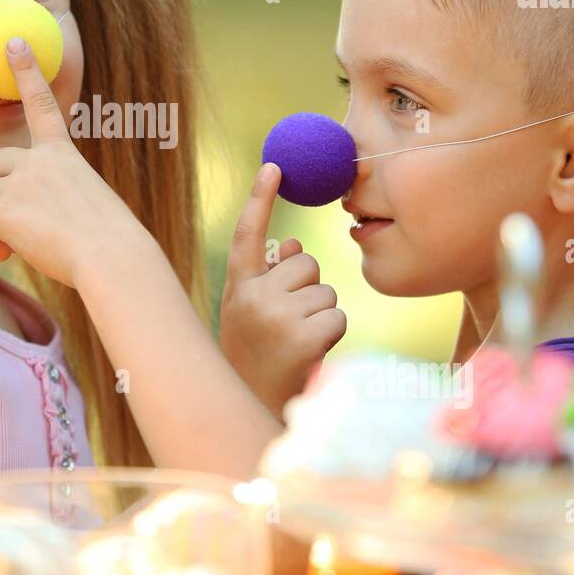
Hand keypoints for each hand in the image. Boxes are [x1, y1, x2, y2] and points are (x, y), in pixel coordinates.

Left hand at [0, 38, 151, 286]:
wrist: (112, 257)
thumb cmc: (108, 241)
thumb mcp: (88, 200)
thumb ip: (55, 192)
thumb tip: (25, 216)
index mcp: (62, 153)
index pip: (40, 102)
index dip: (27, 70)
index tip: (13, 41)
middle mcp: (38, 160)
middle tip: (19, 219)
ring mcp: (20, 183)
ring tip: (24, 243)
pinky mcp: (4, 210)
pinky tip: (8, 253)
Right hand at [219, 163, 347, 417]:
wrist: (251, 409)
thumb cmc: (255, 357)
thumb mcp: (248, 312)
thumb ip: (268, 277)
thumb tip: (299, 244)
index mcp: (236, 287)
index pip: (248, 234)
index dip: (260, 198)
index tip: (274, 165)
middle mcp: (252, 297)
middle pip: (307, 263)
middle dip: (308, 288)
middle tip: (288, 323)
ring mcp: (275, 317)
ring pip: (326, 291)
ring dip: (320, 315)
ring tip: (296, 343)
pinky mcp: (302, 339)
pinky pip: (337, 317)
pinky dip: (331, 335)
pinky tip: (309, 354)